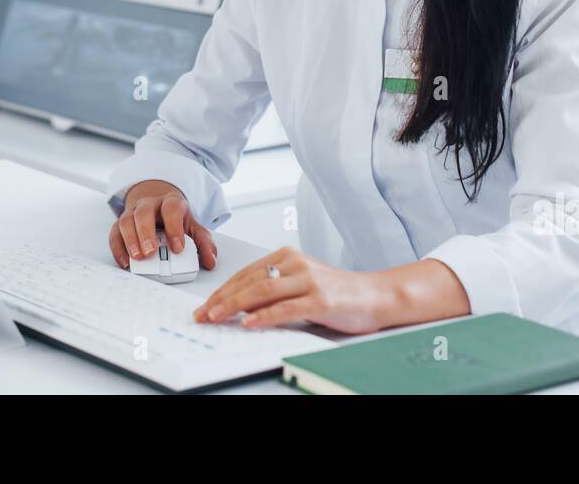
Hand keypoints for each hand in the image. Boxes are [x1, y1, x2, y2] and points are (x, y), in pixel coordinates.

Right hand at [109, 180, 218, 270]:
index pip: (171, 209)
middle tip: (151, 253)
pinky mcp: (121, 224)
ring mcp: (133, 212)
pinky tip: (124, 261)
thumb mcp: (193, 227)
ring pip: (126, 220)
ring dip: (130, 240)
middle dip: (146, 233)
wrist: (157, 205)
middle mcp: (150, 204)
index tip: (177, 248)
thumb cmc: (175, 219)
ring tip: (137, 258)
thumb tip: (210, 261)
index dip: (174, 228)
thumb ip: (203, 242)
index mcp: (171, 202)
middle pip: (144, 212)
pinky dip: (117, 248)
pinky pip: (115, 233)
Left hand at [191, 246, 395, 334]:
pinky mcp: (321, 300)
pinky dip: (264, 316)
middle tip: (203, 314)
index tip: (205, 305)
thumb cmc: (338, 292)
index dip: (222, 290)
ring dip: (234, 305)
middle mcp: (296, 263)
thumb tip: (238, 306)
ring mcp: (309, 281)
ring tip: (216, 317)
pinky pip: (285, 308)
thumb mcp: (301, 282)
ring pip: (262, 291)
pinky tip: (249, 322)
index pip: (246, 273)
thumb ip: (275, 288)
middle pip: (250, 281)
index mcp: (288, 256)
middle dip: (221, 299)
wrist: (376, 295)